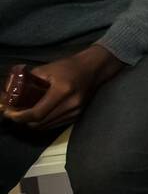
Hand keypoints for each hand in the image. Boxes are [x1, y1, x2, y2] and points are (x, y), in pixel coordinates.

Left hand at [3, 46, 123, 130]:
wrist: (93, 69)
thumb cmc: (69, 66)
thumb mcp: (47, 69)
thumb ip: (29, 81)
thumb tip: (9, 92)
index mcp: (62, 91)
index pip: (37, 113)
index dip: (20, 116)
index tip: (8, 112)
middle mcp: (70, 105)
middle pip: (40, 123)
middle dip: (23, 121)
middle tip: (13, 113)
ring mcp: (75, 112)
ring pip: (46, 126)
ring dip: (32, 123)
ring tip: (23, 114)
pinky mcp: (77, 116)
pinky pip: (55, 124)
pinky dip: (43, 122)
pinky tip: (37, 115)